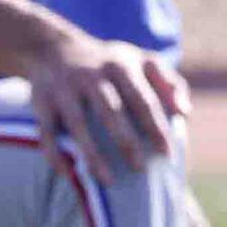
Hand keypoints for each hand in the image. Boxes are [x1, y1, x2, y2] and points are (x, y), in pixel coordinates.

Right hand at [19, 20, 184, 172]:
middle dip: (126, 141)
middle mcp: (91, 76)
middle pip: (110, 112)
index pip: (142, 99)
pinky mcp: (41, 101)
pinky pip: (47, 131)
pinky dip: (55, 154)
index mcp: (120, 66)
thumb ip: (169, 82)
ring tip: (108, 181)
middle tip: (140, 169)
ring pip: (77, 124)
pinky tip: (68, 174)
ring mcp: (64, 89)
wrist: (53, 46)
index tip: (167, 153)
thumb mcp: (141, 60)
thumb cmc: (108, 63)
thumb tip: (185, 112)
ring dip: (92, 153)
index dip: (155, 127)